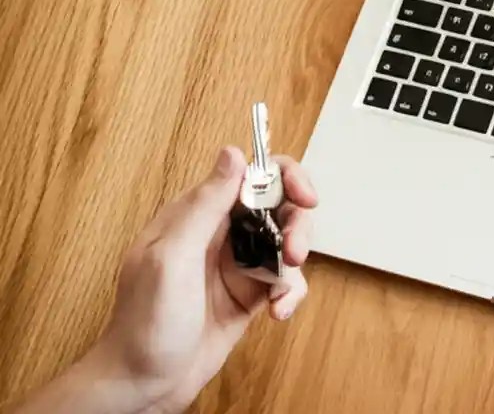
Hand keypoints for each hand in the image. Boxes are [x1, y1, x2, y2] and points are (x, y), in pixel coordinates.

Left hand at [14, 147, 317, 413]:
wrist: (144, 383)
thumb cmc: (145, 323)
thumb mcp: (172, 258)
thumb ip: (204, 205)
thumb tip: (232, 155)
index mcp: (195, 214)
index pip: (248, 176)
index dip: (283, 178)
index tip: (304, 197)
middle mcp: (218, 234)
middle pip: (277, 206)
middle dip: (296, 225)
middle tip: (294, 251)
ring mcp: (236, 263)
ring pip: (285, 242)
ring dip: (294, 263)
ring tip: (283, 292)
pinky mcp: (250, 292)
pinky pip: (285, 280)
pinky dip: (290, 294)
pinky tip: (277, 312)